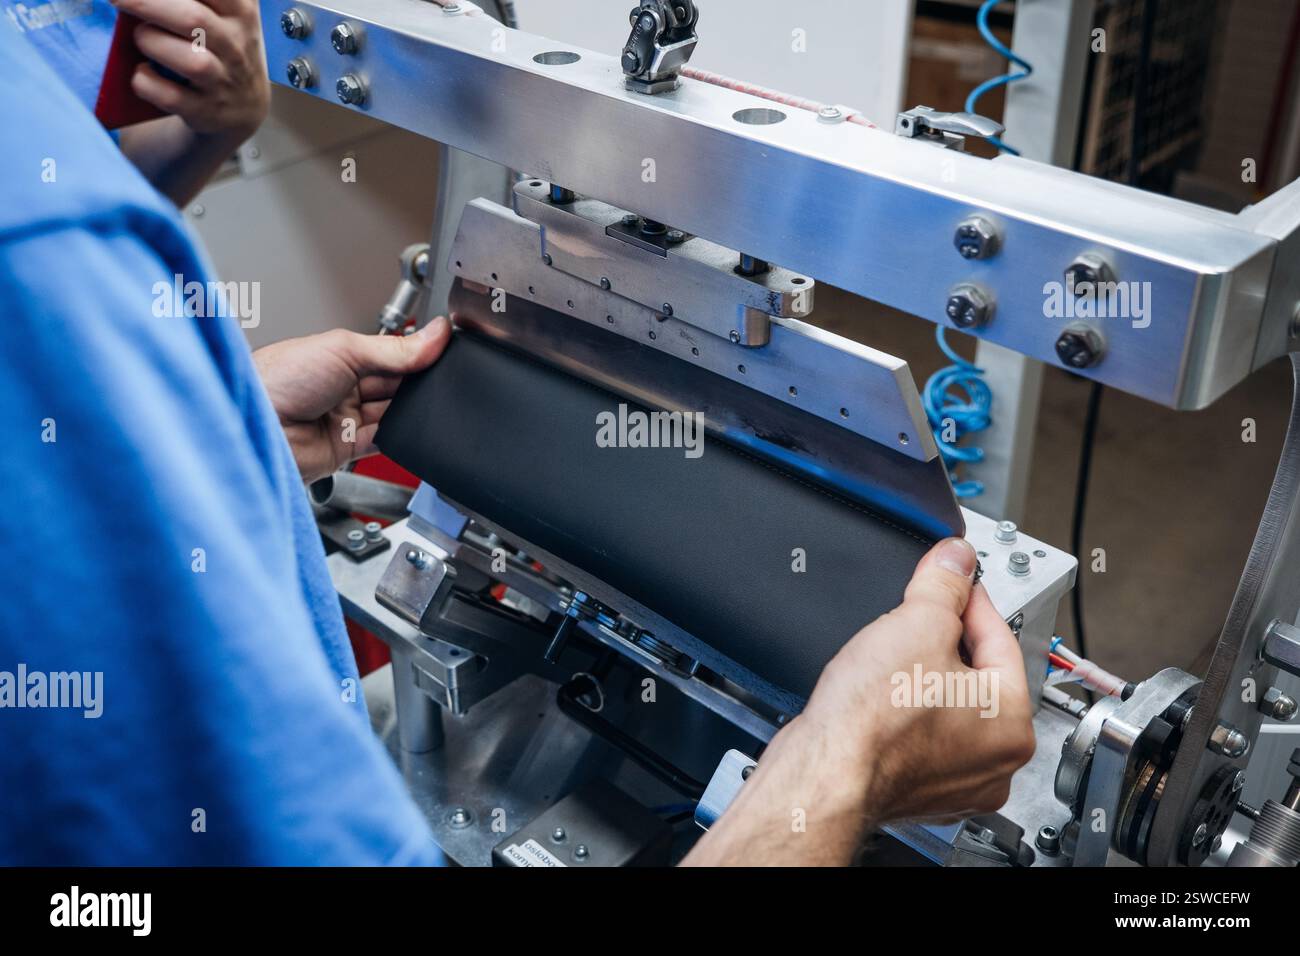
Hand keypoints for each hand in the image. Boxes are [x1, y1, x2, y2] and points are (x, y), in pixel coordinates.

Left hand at [117, 0, 269, 139]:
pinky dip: (145, 81)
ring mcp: (224, 80)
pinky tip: (143, 72)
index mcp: (241, 9)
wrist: (243, 106)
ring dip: (151, 42)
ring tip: (142, 37)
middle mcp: (237, 44)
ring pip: (189, 60)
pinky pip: (169, 96)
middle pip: (192, 18)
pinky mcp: (206, 110)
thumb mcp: (226, 10)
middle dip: (144, 3)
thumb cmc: (220, 44)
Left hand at [253, 319, 451, 482]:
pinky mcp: (347, 449)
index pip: (390, 353)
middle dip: (415, 382)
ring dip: (409, 410)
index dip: (416, 354)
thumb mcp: (343, 350)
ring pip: (394, 414)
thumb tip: (436, 334)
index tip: (444, 349)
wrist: (254, 425)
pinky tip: (408, 427)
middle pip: (395, 385)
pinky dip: (401, 437)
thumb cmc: (276, 379)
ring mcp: (345, 419)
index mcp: (338, 356)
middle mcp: (342, 387)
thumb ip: (395, 349)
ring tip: (416, 404)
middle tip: (433, 378)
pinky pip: (385, 443)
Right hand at [682, 537, 1035, 865]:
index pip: (999, 636)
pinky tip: (879, 702)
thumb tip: (956, 558)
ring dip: (923, 679)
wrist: (823, 773)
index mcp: (1012, 722)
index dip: (967, 597)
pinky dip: (903, 716)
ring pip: (947, 707)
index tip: (949, 580)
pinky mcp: (918, 792)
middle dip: (944, 641)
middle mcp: (995, 762)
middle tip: (912, 619)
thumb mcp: (916, 623)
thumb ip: (943, 583)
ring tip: (889, 664)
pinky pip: (920, 737)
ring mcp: (956, 783)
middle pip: (975, 674)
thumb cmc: (871, 722)